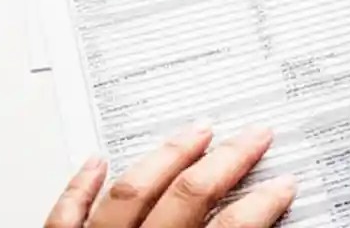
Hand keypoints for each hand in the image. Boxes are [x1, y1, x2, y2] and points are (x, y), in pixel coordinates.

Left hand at [44, 123, 296, 227]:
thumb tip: (263, 221)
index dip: (263, 204)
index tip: (284, 184)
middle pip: (187, 197)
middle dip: (227, 160)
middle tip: (255, 135)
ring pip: (131, 193)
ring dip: (167, 157)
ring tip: (196, 130)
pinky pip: (65, 216)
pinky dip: (80, 186)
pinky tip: (96, 161)